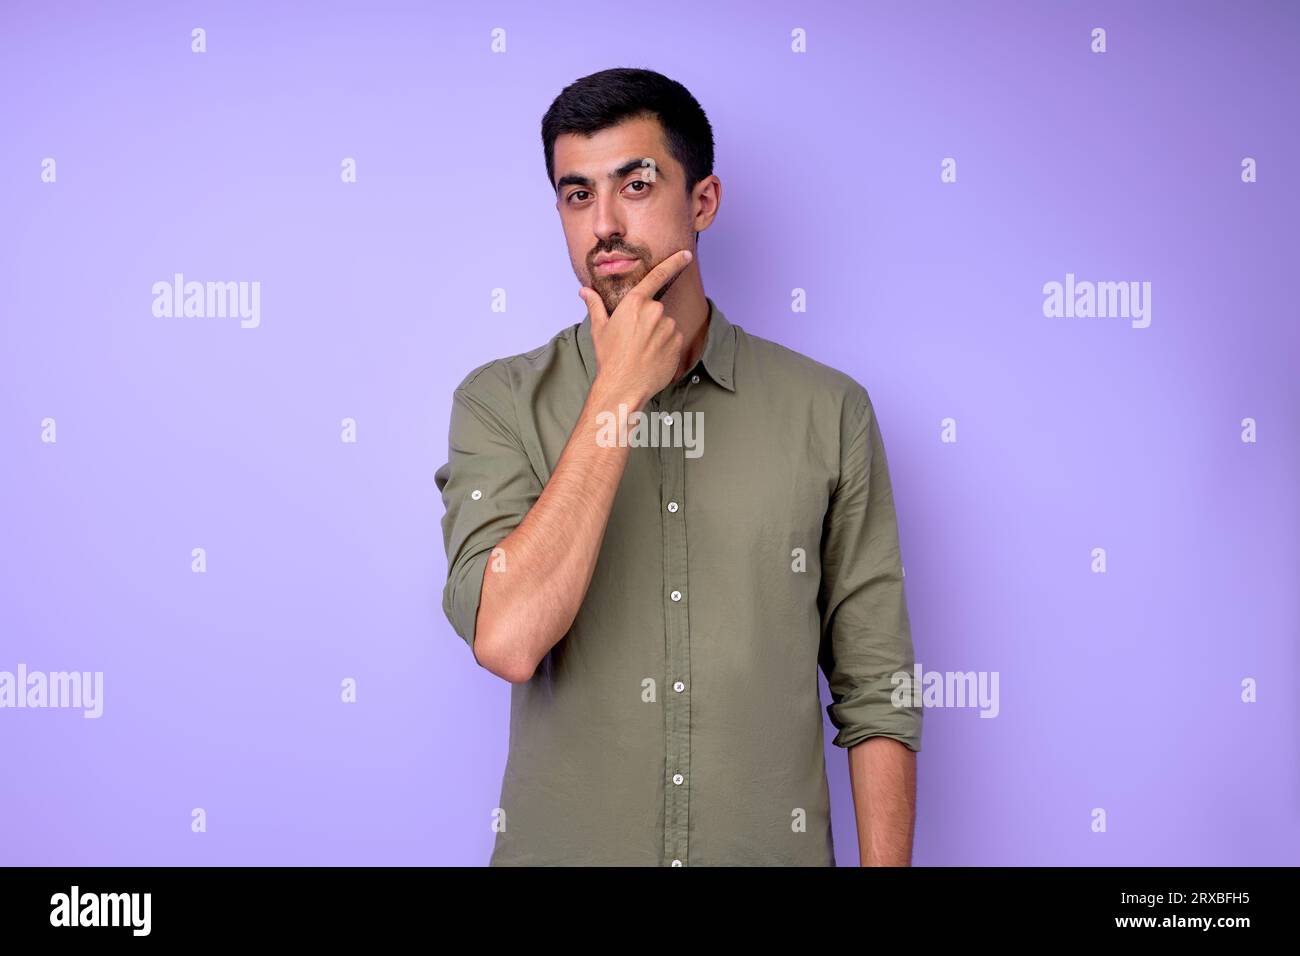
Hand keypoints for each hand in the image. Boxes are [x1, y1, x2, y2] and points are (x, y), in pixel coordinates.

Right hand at [579, 249, 692, 403]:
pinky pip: (673, 340)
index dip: (674, 262)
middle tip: (634, 340)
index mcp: (635, 303)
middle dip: (648, 322)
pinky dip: (666, 347)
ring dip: (658, 335)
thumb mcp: (599, 329)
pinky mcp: (677, 343)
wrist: (623, 386)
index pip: (658, 275)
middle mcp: (654, 311)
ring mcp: (668, 327)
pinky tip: (653, 358)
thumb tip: (584, 291)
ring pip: (666, 326)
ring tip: (642, 351)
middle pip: (656, 309)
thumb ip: (595, 306)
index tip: (686, 254)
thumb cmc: (610, 357)